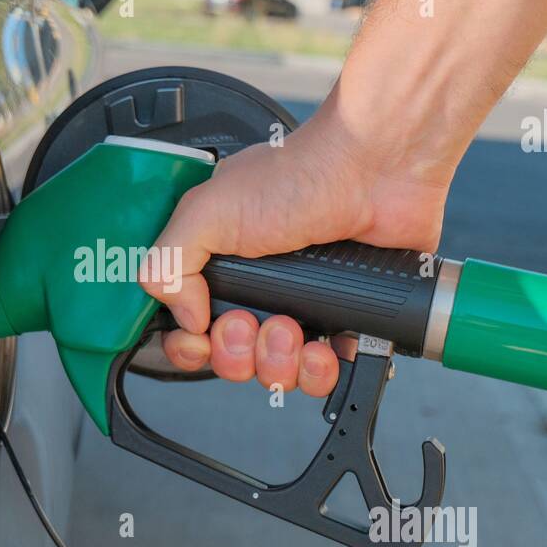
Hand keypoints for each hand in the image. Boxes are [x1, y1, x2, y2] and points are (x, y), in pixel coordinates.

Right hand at [138, 103, 449, 396]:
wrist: (377, 172)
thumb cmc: (300, 176)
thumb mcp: (208, 210)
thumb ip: (169, 263)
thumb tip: (184, 317)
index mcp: (222, 263)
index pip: (188, 327)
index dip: (190, 344)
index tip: (201, 335)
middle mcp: (260, 288)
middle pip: (230, 358)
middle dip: (236, 353)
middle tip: (250, 322)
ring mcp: (303, 306)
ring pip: (276, 372)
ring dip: (278, 363)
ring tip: (292, 329)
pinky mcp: (348, 320)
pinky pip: (325, 373)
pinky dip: (321, 372)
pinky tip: (324, 348)